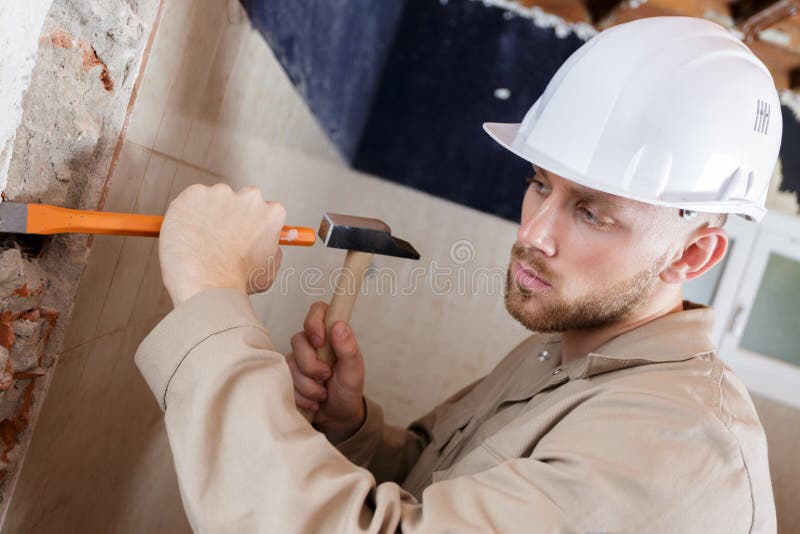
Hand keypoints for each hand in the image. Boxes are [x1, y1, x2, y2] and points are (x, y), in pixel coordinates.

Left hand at [159, 183, 285, 306]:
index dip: (253, 223)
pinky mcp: (194, 194)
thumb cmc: (237, 283)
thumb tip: (265, 242)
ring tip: (201, 243)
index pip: (266, 209)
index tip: (243, 231)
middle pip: (241, 199)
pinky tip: (188, 236)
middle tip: (220, 238)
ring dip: (208, 215)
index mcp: (272, 213)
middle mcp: (250, 197)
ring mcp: (221, 193)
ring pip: (214, 199)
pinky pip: (190, 201)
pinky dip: (187, 214)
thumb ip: (270, 248)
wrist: (207, 285)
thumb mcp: (269, 268)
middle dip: (231, 215)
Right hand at [286, 302, 365, 443]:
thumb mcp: (354, 371)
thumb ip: (348, 348)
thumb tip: (339, 325)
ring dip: (309, 385)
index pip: (318, 310)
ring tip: (323, 393)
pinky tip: (314, 400)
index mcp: (331, 334)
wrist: (338, 416)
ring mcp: (298, 358)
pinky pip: (285, 381)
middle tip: (327, 376)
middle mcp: (312, 343)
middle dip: (311, 365)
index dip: (314, 322)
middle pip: (298, 340)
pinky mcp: (288, 375)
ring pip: (291, 364)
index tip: (319, 341)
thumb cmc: (348, 390)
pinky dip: (302, 395)